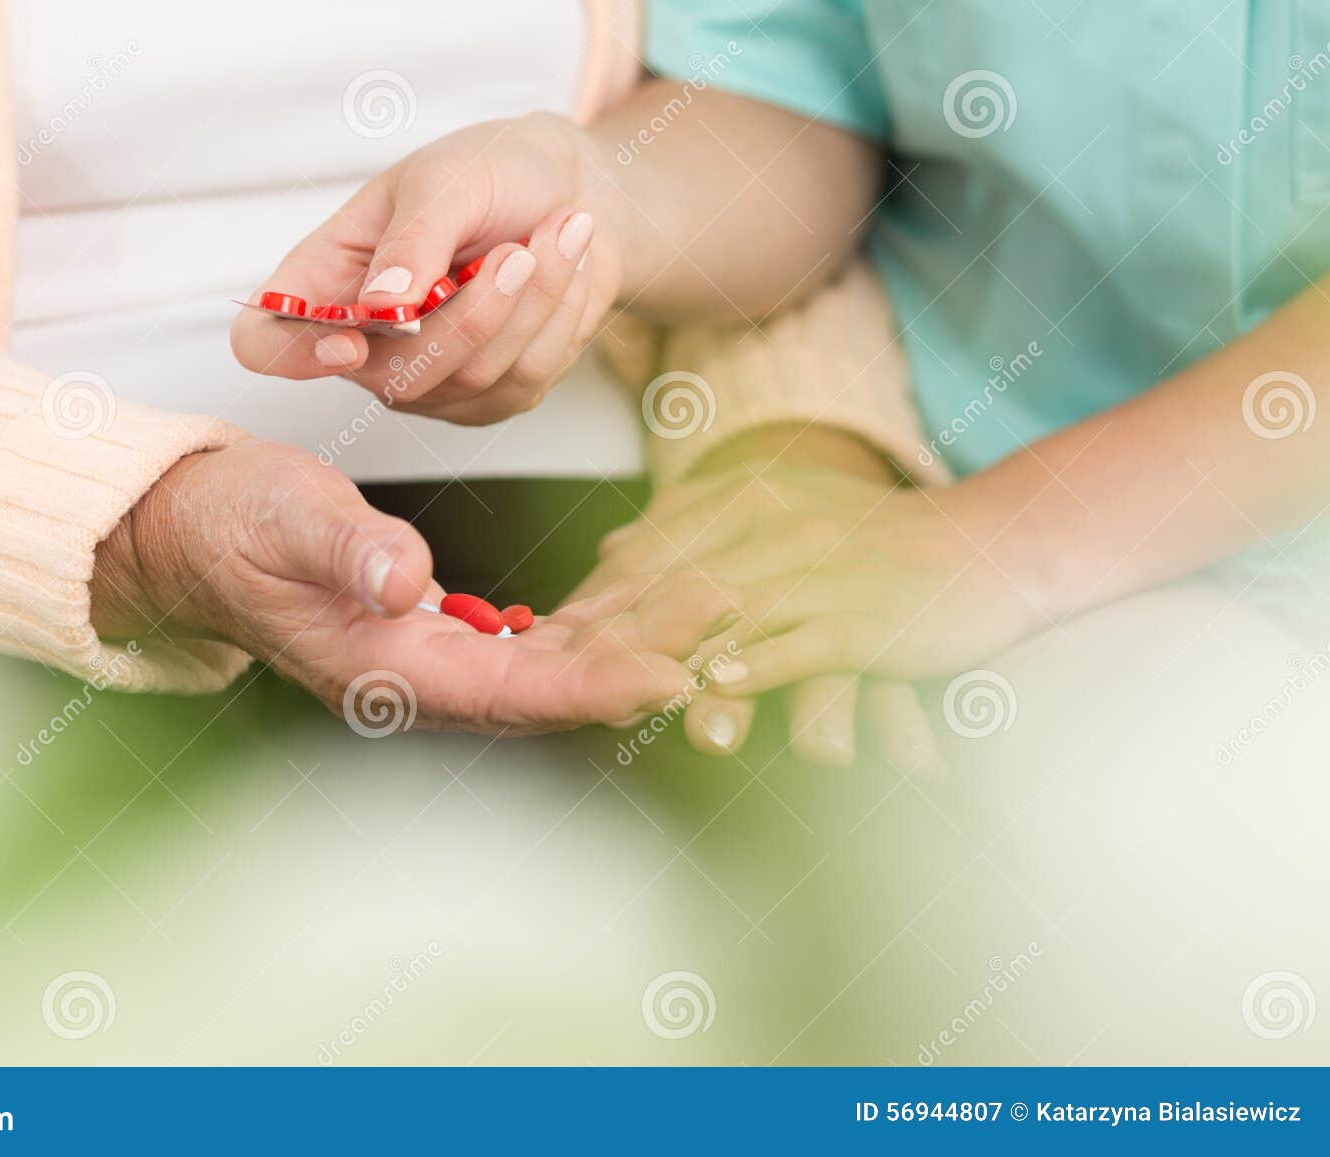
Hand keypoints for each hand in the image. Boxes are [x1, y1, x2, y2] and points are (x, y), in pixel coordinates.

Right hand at [90, 441, 737, 733]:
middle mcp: (411, 682)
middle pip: (547, 688)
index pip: (511, 692)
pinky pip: (523, 645)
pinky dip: (580, 624)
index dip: (595, 684)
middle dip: (636, 655)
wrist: (187, 535)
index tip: (671, 670)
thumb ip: (344, 549)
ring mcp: (422, 664)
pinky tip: (623, 594)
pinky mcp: (429, 635)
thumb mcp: (280, 519)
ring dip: (619, 639)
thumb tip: (406, 580)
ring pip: (545, 669)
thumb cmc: (228, 525)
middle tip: (720, 609)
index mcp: (380, 669)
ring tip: (696, 597)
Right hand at [230, 113, 624, 424]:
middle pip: (392, 377)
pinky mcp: (491, 398)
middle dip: (471, 315)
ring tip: (562, 231)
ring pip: (470, 378)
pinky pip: (523, 378)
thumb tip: (382, 306)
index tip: (352, 338)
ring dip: (529, 302)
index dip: (292, 355)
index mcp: (325, 279)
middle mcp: (366, 344)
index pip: (265, 342)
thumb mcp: (446, 179)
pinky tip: (566, 266)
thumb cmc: (493, 171)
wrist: (577, 190)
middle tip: (521, 249)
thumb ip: (413, 239)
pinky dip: (555, 316)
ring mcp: (429, 382)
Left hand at [570, 427, 1041, 768]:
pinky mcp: (864, 620)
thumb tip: (610, 545)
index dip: (599, 594)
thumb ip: (697, 529)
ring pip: (728, 617)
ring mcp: (823, 573)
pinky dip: (754, 669)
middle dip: (612, 631)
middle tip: (559, 669)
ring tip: (614, 689)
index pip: (656, 549)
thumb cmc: (878, 540)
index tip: (550, 633)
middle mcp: (780, 530)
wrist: (988, 545)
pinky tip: (715, 688)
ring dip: (667, 656)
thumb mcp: (783, 513)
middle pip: (677, 584)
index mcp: (752, 501)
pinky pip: (799, 646)